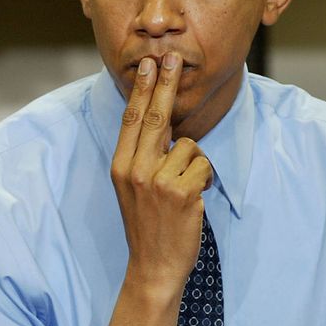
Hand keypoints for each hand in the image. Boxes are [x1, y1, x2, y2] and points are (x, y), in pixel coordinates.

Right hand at [110, 53, 212, 303]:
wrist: (153, 267)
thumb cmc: (148, 226)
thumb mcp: (131, 189)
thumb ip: (142, 158)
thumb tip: (164, 124)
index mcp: (120, 167)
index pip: (131, 119)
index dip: (141, 89)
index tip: (148, 65)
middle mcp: (135, 170)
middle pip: (155, 116)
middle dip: (165, 84)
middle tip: (172, 58)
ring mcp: (158, 180)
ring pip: (189, 145)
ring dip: (195, 164)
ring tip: (186, 190)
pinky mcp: (182, 191)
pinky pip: (203, 165)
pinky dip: (205, 179)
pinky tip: (196, 199)